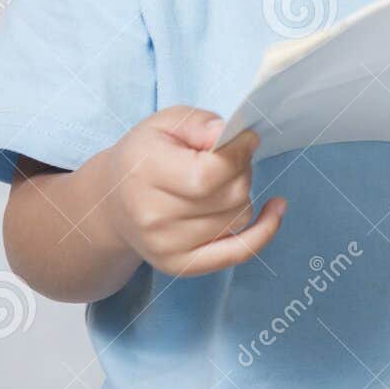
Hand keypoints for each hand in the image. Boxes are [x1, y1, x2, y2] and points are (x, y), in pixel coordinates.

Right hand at [101, 106, 286, 276]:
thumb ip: (199, 123)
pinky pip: (239, 252)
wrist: (113, 202)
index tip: (247, 138)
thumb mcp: (166, 123)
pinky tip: (276, 209)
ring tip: (222, 180)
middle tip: (230, 156)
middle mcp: (153, 216)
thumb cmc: (145, 156)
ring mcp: (166, 246)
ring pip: (239, 216)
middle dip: (241, 169)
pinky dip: (265, 231)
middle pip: (230, 194)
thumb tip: (227, 135)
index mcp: (145, 172)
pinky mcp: (181, 265)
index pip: (209, 173)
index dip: (238, 153)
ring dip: (242, 193)